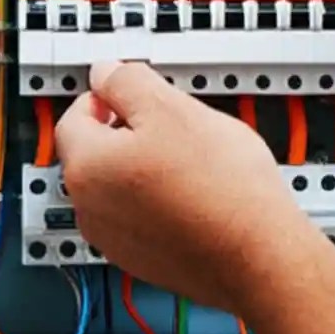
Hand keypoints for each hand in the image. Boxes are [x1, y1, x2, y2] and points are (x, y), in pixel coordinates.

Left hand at [54, 62, 320, 310]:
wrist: (259, 255)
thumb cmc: (220, 188)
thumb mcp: (172, 108)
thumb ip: (128, 83)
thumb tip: (106, 73)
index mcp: (87, 167)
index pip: (75, 114)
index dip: (107, 96)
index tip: (134, 94)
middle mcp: (90, 209)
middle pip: (96, 152)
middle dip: (128, 133)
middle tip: (172, 126)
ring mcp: (114, 240)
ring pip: (119, 186)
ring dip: (144, 168)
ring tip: (190, 164)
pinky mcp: (143, 260)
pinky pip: (140, 217)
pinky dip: (159, 201)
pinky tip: (195, 195)